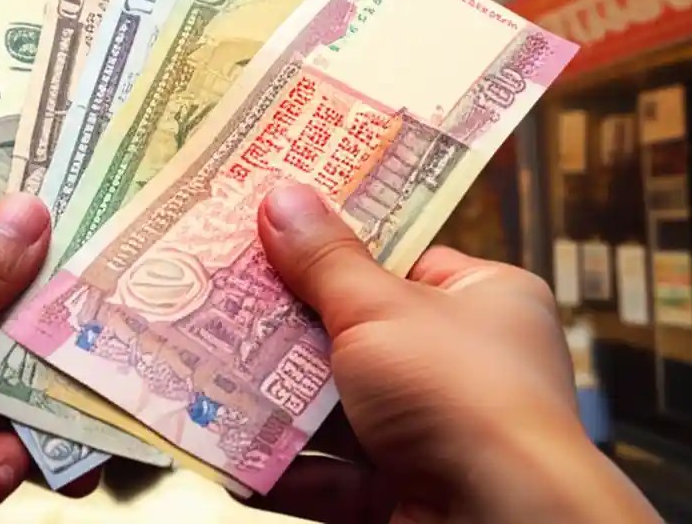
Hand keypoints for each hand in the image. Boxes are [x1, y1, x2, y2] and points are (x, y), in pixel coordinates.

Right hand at [246, 183, 657, 523]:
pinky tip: (231, 456)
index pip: (402, 261)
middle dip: (289, 328)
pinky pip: (333, 477)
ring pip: (338, 410)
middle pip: (358, 335)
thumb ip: (324, 261)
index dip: (335, 248)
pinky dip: (285, 469)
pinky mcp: (403, 494)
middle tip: (217, 300)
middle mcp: (465, 368)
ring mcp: (434, 436)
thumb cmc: (464, 396)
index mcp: (485, 303)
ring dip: (276, 400)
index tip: (269, 231)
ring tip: (206, 374)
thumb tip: (282, 198)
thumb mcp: (381, 310)